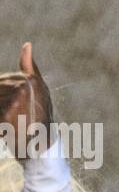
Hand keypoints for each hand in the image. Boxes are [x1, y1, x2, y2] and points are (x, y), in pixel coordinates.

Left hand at [0, 43, 53, 158]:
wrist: (42, 147)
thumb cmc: (39, 118)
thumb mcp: (39, 90)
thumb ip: (29, 67)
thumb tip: (27, 44)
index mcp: (30, 80)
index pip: (0, 83)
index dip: (2, 97)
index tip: (12, 108)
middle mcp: (24, 86)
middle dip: (0, 105)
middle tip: (13, 116)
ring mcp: (15, 100)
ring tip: (10, 124)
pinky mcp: (6, 114)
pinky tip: (5, 132)